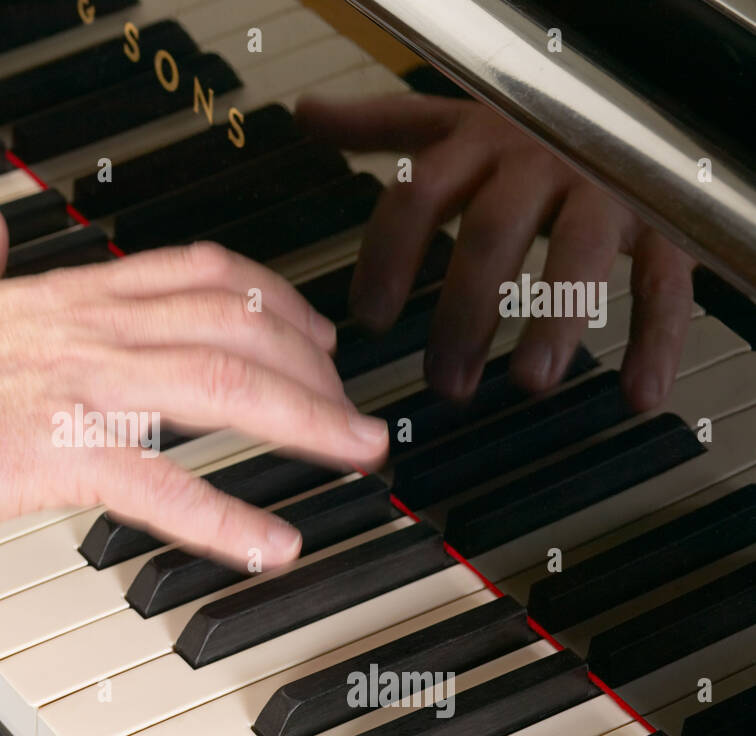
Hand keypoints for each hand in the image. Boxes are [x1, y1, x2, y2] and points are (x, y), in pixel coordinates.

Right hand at [0, 207, 388, 568]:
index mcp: (71, 297)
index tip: (310, 328)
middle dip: (315, 366)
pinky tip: (274, 545)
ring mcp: (82, 389)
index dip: (273, 299)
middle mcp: (91, 330)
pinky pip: (164, 486)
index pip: (201, 275)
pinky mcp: (61, 455)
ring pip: (226, 389)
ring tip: (361, 454)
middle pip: (238, 327)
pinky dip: (228, 519)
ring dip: (308, 422)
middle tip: (353, 406)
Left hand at [299, 93, 695, 410]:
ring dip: (555, 319)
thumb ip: (383, 126)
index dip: (389, 256)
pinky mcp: (664, 221)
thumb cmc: (525, 130)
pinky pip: (664, 280)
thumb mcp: (452, 121)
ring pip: (579, 251)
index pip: (418, 195)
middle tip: (445, 381)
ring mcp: (604, 189)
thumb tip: (308, 113)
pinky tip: (638, 393)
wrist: (628, 105)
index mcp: (478, 143)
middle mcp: (538, 162)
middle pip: (492, 234)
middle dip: (466, 312)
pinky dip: (657, 339)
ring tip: (529, 382)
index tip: (369, 319)